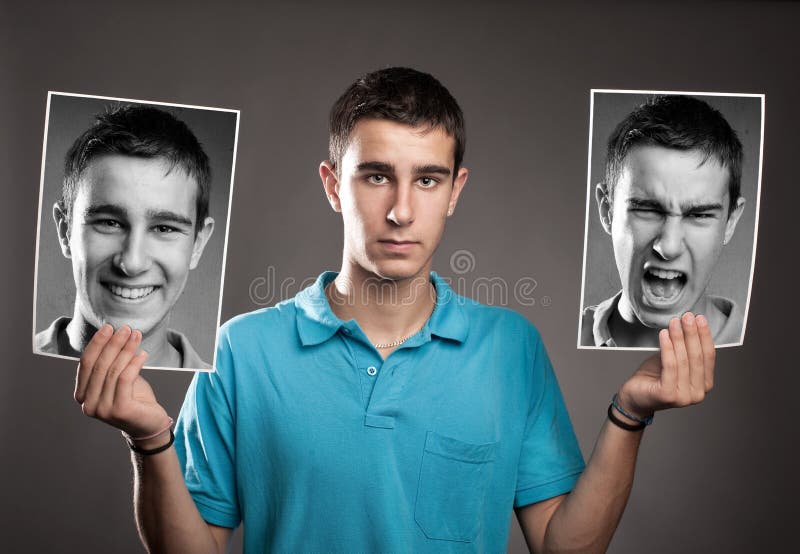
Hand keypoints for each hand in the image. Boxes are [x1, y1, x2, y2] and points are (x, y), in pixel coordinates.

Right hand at [74, 325, 170, 442]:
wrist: (150, 425)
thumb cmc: (134, 399)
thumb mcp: (118, 378)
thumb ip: (110, 363)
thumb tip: (113, 335)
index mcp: (82, 395)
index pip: (85, 363)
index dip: (97, 344)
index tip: (109, 327)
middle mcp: (88, 404)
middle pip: (99, 365)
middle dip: (113, 344)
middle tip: (126, 329)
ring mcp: (102, 409)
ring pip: (113, 371)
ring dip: (126, 350)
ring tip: (136, 336)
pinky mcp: (119, 410)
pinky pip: (125, 379)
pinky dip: (134, 363)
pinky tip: (143, 353)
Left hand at [617, 312, 714, 418]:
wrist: (634, 396)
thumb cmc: (653, 378)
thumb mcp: (673, 360)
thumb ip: (684, 349)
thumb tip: (690, 325)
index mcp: (704, 384)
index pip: (708, 356)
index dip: (704, 336)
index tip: (699, 318)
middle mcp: (698, 393)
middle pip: (697, 357)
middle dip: (693, 333)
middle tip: (687, 316)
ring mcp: (684, 397)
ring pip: (683, 360)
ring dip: (679, 338)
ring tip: (674, 322)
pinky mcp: (668, 395)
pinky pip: (670, 366)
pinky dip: (667, 348)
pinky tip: (664, 334)